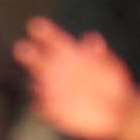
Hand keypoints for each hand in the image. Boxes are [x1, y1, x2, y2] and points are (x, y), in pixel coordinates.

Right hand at [14, 19, 136, 139]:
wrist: (116, 113)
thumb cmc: (112, 84)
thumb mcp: (108, 67)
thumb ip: (97, 55)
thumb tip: (92, 39)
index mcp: (67, 54)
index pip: (51, 39)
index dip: (42, 32)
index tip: (35, 26)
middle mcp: (55, 71)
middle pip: (35, 59)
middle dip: (28, 53)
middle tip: (23, 49)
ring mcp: (51, 90)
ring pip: (34, 85)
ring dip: (38, 84)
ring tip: (47, 83)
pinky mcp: (51, 111)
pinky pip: (40, 107)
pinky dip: (43, 105)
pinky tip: (56, 104)